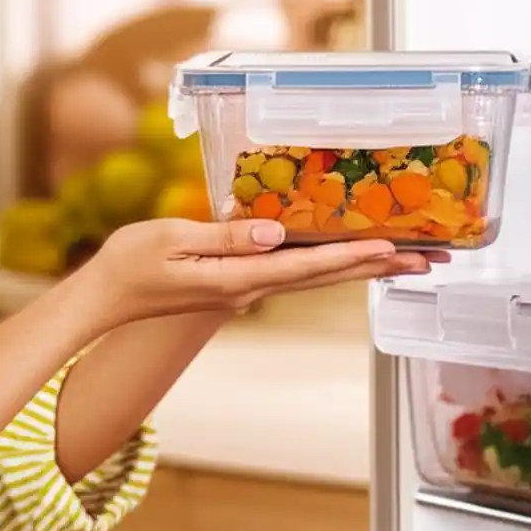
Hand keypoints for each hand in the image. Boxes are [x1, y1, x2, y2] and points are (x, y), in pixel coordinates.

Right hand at [81, 218, 439, 329]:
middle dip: (375, 268)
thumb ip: (224, 236)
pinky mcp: (234, 286)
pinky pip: (291, 275)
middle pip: (321, 279)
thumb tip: (275, 232)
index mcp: (233, 278)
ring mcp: (242, 291)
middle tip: (425, 260)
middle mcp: (246, 289)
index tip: (390, 247)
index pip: (302, 266)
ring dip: (359, 270)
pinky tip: (343, 259)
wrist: (104, 298)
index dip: (349, 256)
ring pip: (312, 279)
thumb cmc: (129, 262)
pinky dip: (326, 267)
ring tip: (403, 261)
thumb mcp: (172, 239)